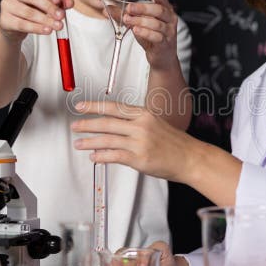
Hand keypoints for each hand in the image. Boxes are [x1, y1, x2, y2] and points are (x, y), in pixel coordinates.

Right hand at [0, 0, 73, 41]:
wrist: (16, 25)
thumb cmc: (32, 8)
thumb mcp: (46, 2)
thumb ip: (59, 1)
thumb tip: (70, 2)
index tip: (58, 1)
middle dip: (49, 7)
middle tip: (61, 16)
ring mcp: (5, 4)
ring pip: (28, 12)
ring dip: (45, 20)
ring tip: (58, 25)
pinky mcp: (4, 20)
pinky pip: (22, 24)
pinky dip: (37, 28)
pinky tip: (47, 30)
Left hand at [71, 100, 194, 182]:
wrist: (191, 158)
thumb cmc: (175, 143)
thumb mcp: (156, 124)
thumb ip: (135, 123)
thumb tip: (113, 126)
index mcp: (144, 114)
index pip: (114, 107)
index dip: (94, 106)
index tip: (80, 107)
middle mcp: (141, 126)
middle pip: (107, 122)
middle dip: (87, 124)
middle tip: (75, 126)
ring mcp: (140, 142)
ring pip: (107, 139)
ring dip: (90, 142)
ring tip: (79, 144)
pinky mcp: (140, 159)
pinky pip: (114, 156)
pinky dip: (101, 156)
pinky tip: (94, 157)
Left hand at [123, 0, 179, 70]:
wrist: (162, 57)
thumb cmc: (151, 37)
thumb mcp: (139, 24)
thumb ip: (125, 16)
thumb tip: (107, 9)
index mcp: (165, 10)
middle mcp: (170, 19)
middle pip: (159, 10)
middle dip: (143, 8)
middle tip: (129, 8)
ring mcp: (169, 32)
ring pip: (157, 24)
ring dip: (140, 21)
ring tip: (127, 20)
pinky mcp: (165, 43)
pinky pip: (156, 37)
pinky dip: (145, 33)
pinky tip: (136, 30)